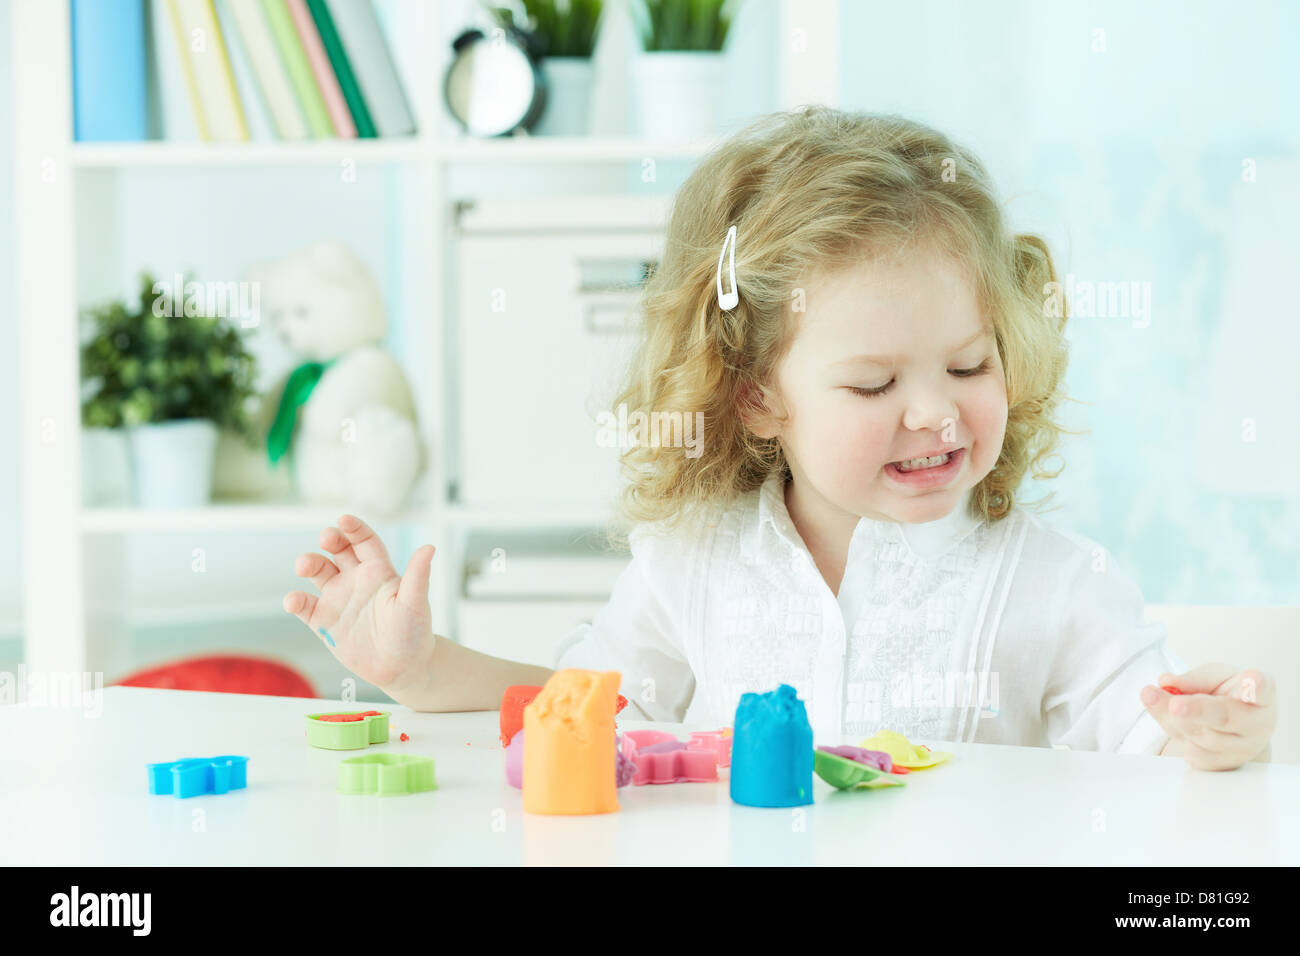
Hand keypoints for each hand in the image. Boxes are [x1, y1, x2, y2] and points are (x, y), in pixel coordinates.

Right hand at [283, 514, 436, 697]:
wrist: (402, 668)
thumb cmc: (414, 634)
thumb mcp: (415, 603)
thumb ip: (418, 576)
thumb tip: (430, 547)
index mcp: (378, 571)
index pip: (364, 541)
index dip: (355, 528)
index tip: (344, 520)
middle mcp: (356, 579)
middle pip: (338, 550)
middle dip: (330, 539)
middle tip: (326, 538)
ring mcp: (338, 598)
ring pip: (318, 572)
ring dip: (309, 563)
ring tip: (304, 565)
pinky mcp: (324, 620)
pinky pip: (305, 606)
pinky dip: (295, 601)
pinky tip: (293, 601)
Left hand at [1141, 663, 1275, 769]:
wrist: (1233, 726)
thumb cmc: (1228, 694)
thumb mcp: (1215, 677)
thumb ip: (1194, 679)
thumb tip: (1166, 681)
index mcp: (1262, 696)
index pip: (1262, 691)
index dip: (1256, 686)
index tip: (1252, 679)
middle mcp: (1257, 725)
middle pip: (1224, 718)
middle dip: (1197, 710)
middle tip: (1175, 704)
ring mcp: (1242, 750)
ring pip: (1200, 736)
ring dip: (1170, 716)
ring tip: (1150, 694)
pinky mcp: (1222, 765)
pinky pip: (1191, 751)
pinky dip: (1172, 730)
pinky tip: (1171, 717)